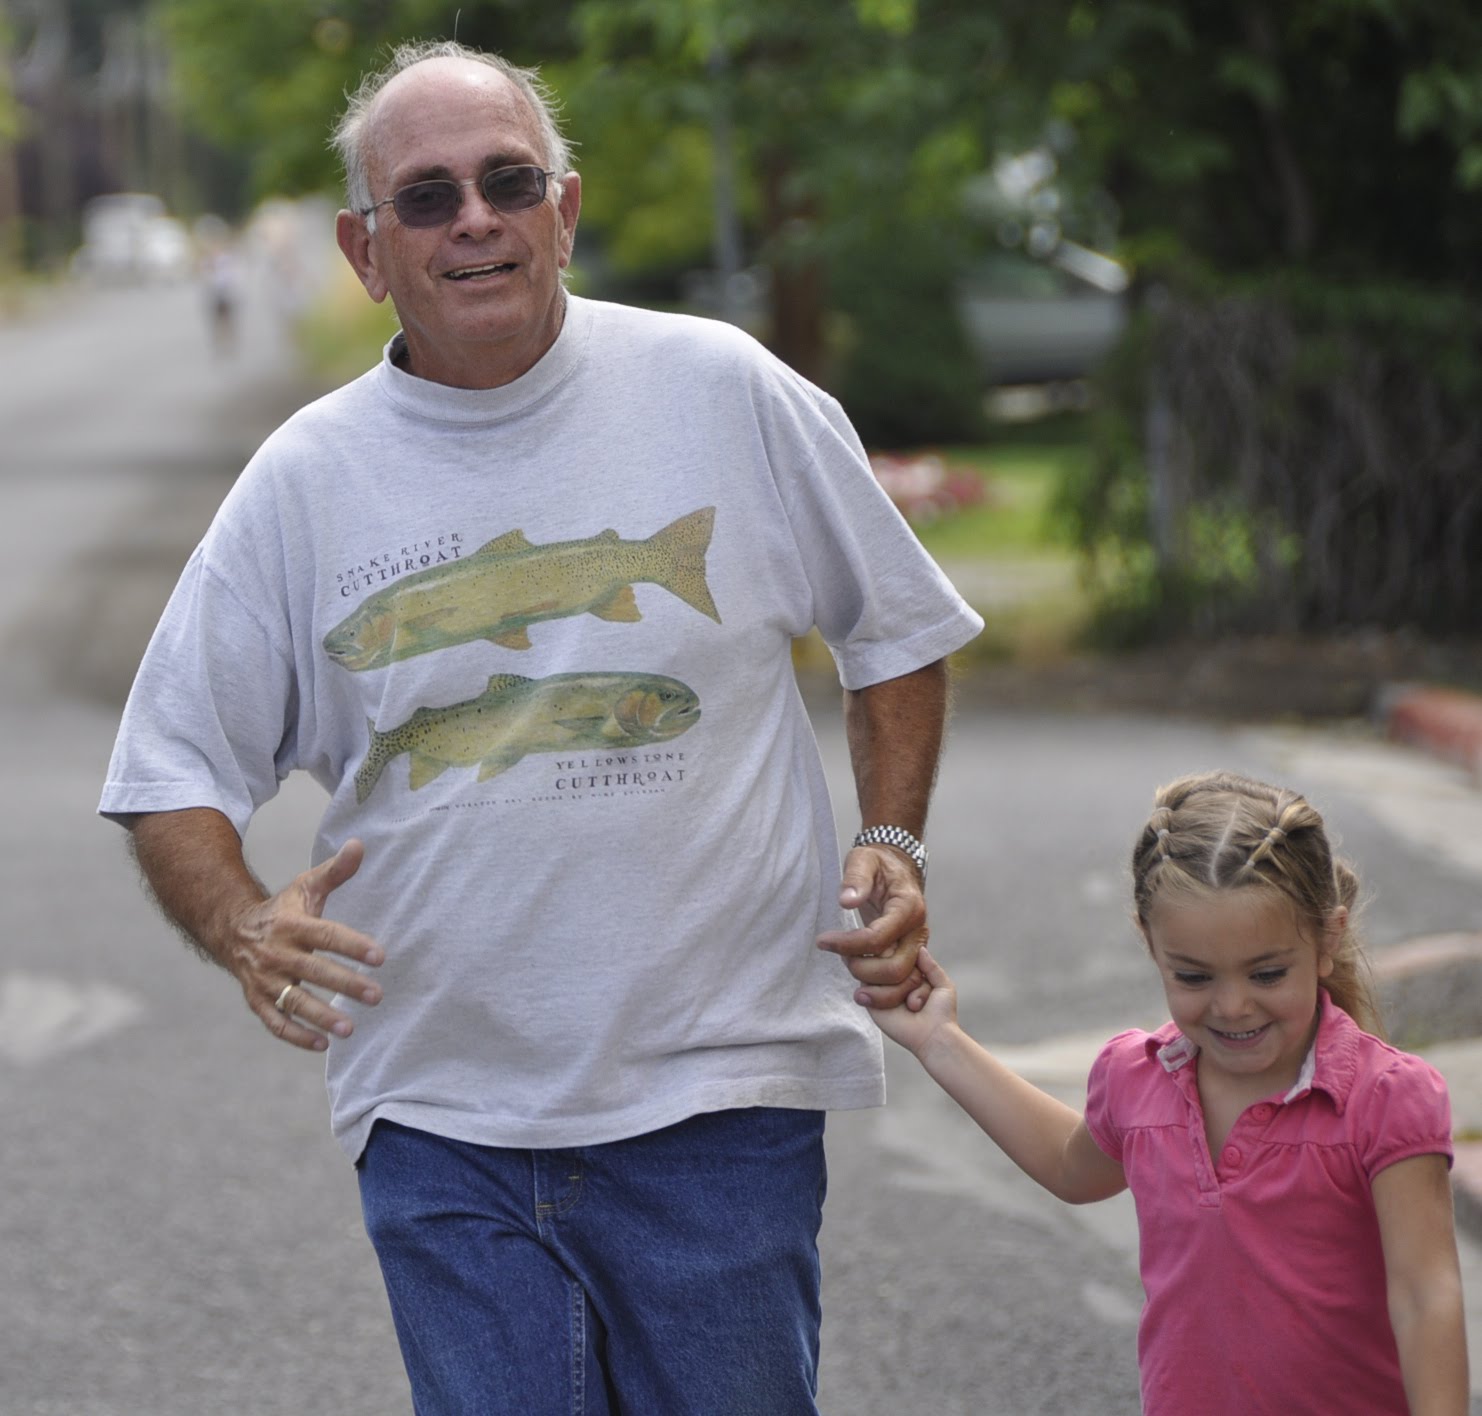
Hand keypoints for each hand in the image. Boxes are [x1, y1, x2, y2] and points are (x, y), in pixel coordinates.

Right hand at [228, 840, 383, 1051]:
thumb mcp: (306, 887)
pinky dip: (296, 1036)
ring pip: (293, 1001)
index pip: (326, 935)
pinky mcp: (256, 1000)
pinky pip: (274, 1023)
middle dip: (345, 985)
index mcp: (290, 924)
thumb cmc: (283, 909)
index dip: (352, 946)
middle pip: (313, 971)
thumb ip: (335, 871)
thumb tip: (360, 844)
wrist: (232, 930)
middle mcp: (275, 953)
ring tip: (350, 1029)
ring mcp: (264, 980)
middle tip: (376, 996)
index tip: (380, 957)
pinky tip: (323, 1045)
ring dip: (321, 1017)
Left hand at [816, 842, 927, 1007]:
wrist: (896, 868)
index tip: (822, 941)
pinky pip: (903, 983)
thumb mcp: (863, 859)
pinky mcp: (911, 955)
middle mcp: (918, 931)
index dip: (847, 945)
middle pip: (895, 969)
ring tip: (848, 969)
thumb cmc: (878, 864)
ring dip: (873, 986)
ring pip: (902, 983)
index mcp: (908, 907)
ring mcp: (917, 946)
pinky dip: (883, 990)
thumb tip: (846, 902)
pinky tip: (861, 984)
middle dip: (862, 970)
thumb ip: (856, 878)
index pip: (877, 939)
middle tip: (838, 956)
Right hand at [868, 947, 956, 1056]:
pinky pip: (870, 985)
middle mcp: (891, 982)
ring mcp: (879, 991)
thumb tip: (918, 947)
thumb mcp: (943, 984)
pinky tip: (907, 1006)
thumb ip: (930, 965)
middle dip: (909, 974)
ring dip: (903, 986)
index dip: (908, 957)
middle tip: (923, 992)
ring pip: (880, 970)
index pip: (899, 952)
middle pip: (888, 958)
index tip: (921, 971)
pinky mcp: (871, 1003)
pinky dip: (891, 993)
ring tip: (916, 1005)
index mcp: (907, 977)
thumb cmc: (941, 1012)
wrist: (934, 1035)